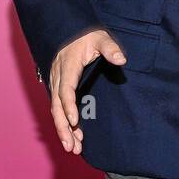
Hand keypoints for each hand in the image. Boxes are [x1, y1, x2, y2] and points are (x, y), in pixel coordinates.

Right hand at [50, 29, 125, 153]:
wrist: (72, 31)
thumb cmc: (87, 35)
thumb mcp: (100, 37)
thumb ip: (110, 48)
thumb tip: (121, 60)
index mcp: (68, 66)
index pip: (66, 89)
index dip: (69, 106)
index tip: (75, 121)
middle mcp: (58, 76)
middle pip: (57, 105)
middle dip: (63, 127)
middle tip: (72, 146)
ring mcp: (56, 83)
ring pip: (56, 110)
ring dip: (63, 129)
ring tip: (73, 148)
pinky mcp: (59, 87)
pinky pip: (59, 108)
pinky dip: (64, 123)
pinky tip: (73, 135)